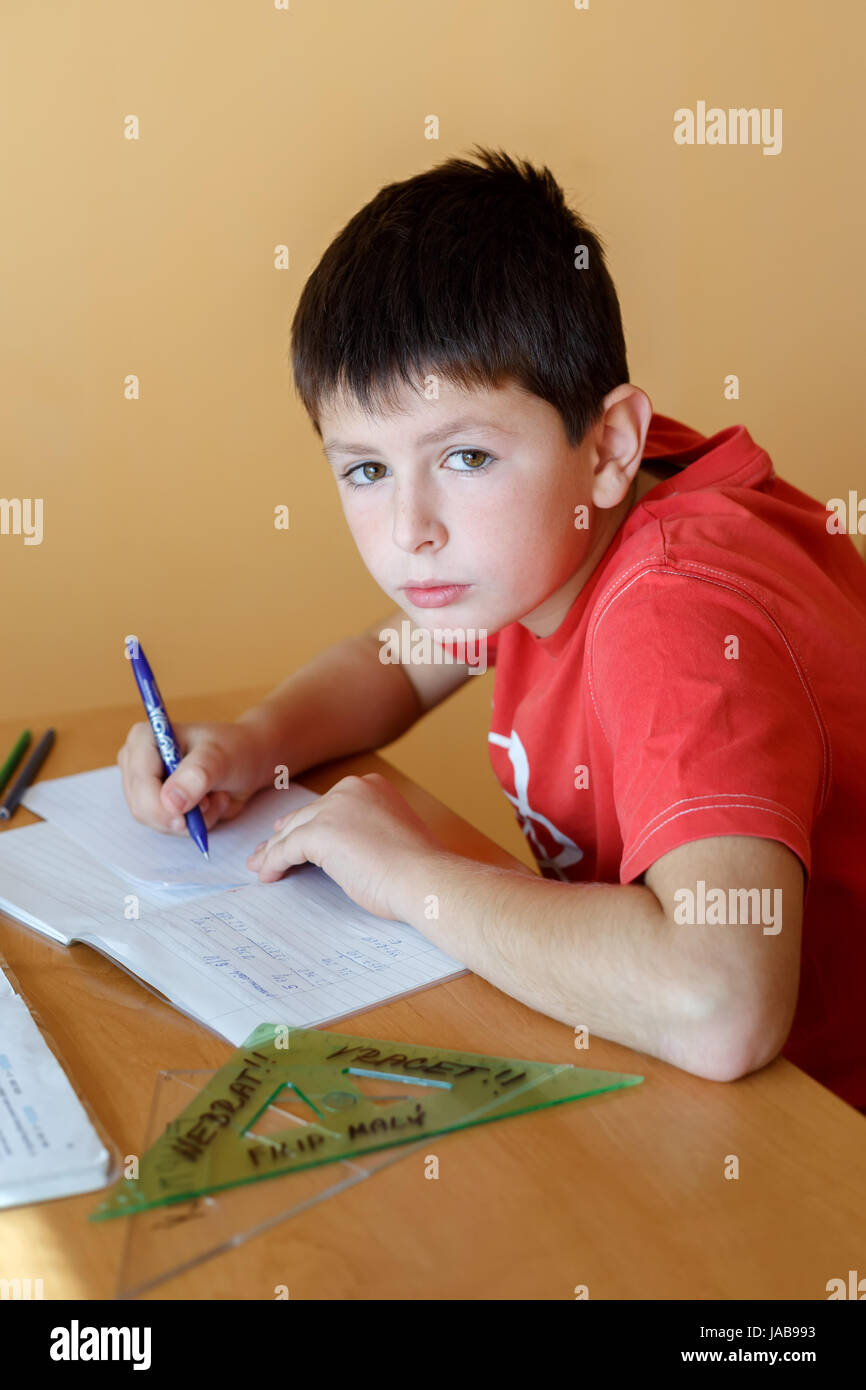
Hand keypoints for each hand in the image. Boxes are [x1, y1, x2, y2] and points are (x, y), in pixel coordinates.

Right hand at [117, 719, 267, 835]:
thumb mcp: (220, 757)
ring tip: (216, 796)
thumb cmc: (235, 750)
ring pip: (158, 822)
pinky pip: (170, 828)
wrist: (249, 761)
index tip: (185, 818)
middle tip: (213, 800)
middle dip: (182, 814)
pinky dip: (196, 823)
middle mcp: (137, 761)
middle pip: (142, 807)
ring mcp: (145, 785)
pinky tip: (211, 804)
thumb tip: (171, 802)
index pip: (139, 782)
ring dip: (194, 819)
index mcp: (144, 738)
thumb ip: (197, 775)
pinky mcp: (157, 804)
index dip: (158, 806)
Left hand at [245, 772, 447, 919]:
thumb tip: (347, 849)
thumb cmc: (419, 868)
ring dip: (274, 850)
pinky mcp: (320, 833)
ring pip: (293, 831)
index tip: (292, 830)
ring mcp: (334, 809)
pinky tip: (268, 874)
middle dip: (286, 834)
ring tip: (261, 865)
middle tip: (269, 848)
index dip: (309, 820)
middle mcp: (351, 790)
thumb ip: (369, 832)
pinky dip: (273, 863)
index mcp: (372, 787)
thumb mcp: (393, 836)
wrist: (424, 877)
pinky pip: (286, 850)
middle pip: (308, 815)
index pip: (329, 805)